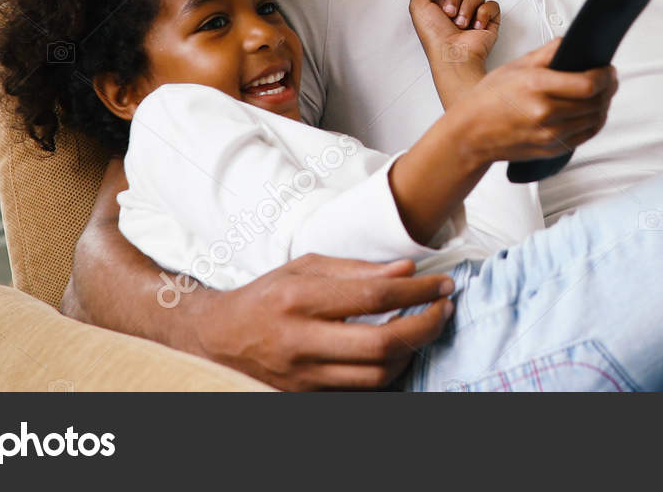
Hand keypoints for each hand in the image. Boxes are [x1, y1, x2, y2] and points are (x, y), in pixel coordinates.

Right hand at [185, 254, 452, 390]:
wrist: (218, 338)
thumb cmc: (265, 296)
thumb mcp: (304, 268)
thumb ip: (356, 270)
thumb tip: (406, 272)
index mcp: (299, 300)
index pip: (373, 297)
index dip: (416, 292)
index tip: (441, 284)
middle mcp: (301, 341)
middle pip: (381, 343)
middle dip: (425, 326)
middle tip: (444, 309)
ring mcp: (304, 375)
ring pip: (378, 374)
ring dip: (412, 351)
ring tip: (425, 327)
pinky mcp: (308, 394)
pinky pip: (362, 388)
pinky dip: (389, 369)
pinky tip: (399, 349)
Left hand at [409, 0, 501, 69]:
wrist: (454, 54)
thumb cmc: (436, 37)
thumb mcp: (417, 7)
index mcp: (439, 3)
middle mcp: (456, 7)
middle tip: (450, 13)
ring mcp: (473, 13)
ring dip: (468, 7)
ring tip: (462, 24)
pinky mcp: (488, 20)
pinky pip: (492, 5)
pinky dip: (483, 14)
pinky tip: (476, 26)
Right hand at [447, 38, 617, 164]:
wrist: (471, 134)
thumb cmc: (489, 98)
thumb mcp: (516, 66)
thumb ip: (548, 52)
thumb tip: (573, 42)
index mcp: (537, 87)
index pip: (588, 84)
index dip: (606, 76)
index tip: (609, 69)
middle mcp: (546, 113)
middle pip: (596, 102)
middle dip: (609, 88)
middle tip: (609, 78)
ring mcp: (550, 135)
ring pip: (594, 120)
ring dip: (604, 105)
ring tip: (603, 93)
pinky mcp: (552, 150)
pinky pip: (585, 136)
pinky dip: (595, 122)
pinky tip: (593, 112)